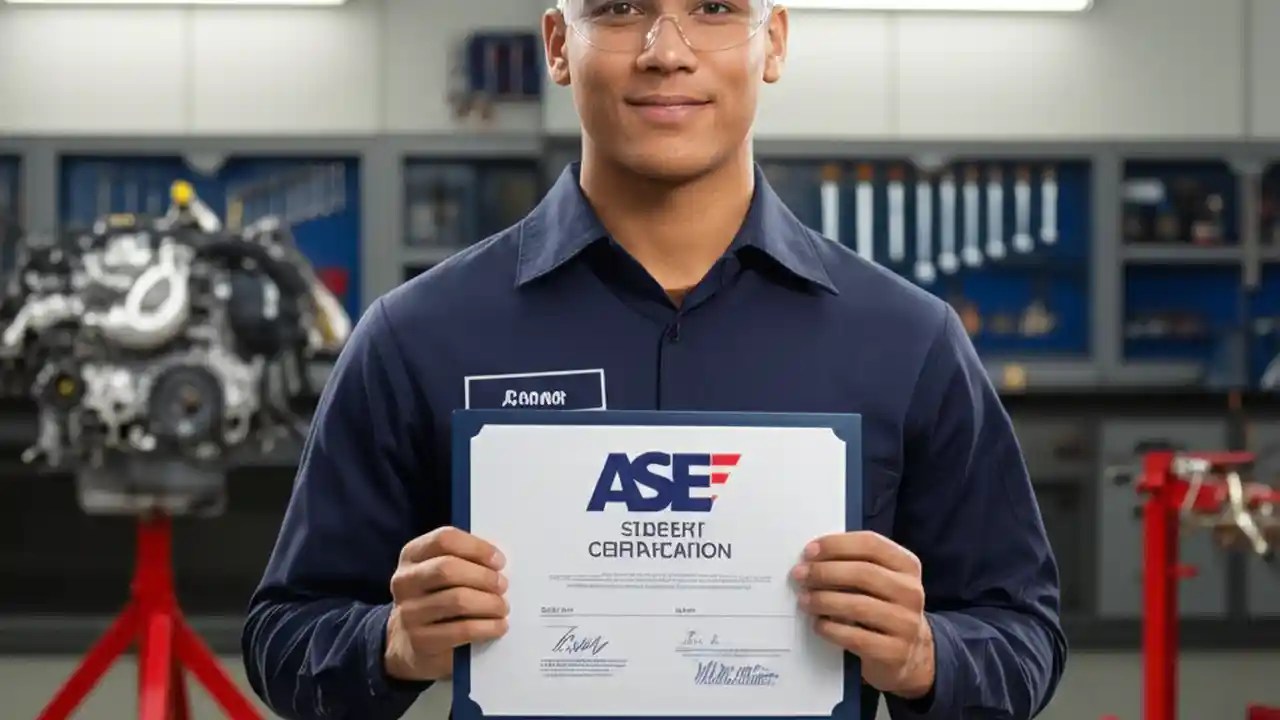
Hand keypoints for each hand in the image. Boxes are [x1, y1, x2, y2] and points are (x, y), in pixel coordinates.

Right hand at [384, 526, 508, 681]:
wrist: (412, 645)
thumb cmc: (438, 600)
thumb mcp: (442, 575)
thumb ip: (464, 561)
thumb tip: (498, 562)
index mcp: (411, 555)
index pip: (444, 539)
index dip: (476, 547)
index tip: (499, 560)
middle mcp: (404, 581)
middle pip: (448, 568)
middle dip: (483, 576)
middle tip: (503, 585)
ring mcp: (409, 613)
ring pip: (457, 600)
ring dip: (489, 603)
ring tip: (502, 607)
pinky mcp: (420, 641)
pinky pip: (461, 630)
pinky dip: (487, 627)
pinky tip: (498, 626)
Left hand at [791, 531, 934, 699]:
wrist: (911, 654)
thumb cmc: (883, 608)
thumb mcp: (880, 581)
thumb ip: (854, 564)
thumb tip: (812, 558)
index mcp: (907, 566)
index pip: (871, 544)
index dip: (836, 545)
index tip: (809, 551)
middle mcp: (910, 592)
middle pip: (864, 573)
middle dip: (825, 572)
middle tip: (800, 575)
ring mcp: (906, 624)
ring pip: (859, 606)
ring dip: (824, 600)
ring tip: (804, 600)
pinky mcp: (894, 652)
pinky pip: (856, 637)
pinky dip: (831, 629)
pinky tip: (819, 624)